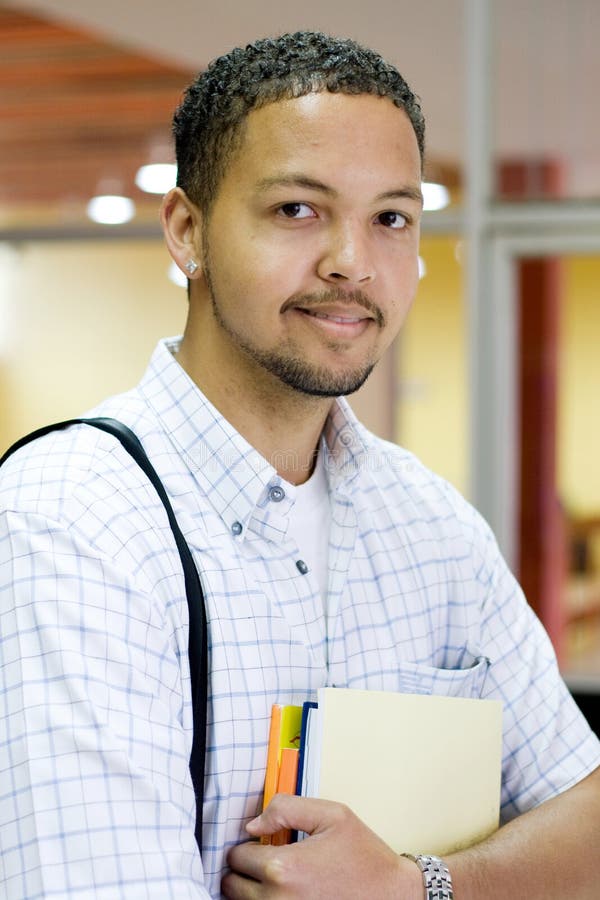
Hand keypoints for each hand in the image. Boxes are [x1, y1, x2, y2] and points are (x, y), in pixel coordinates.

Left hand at [222, 794, 421, 898]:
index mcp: (284, 868)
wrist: (393, 895)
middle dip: (245, 870)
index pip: (237, 856)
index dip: (249, 845)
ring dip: (252, 890)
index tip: (263, 844)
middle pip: (231, 885)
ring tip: (279, 879)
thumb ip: (286, 808)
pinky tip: (285, 893)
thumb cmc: (365, 856)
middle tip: (268, 861)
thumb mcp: (332, 815)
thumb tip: (253, 824)